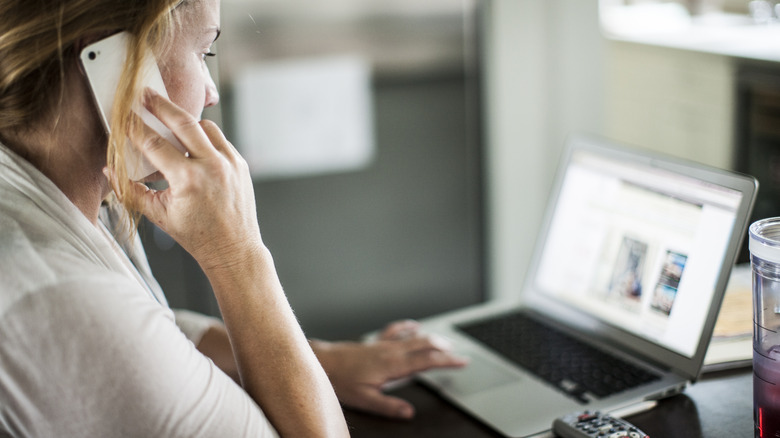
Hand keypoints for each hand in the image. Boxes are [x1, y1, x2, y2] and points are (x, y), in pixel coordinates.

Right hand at [113, 88, 261, 269]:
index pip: (155, 144)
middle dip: (162, 105)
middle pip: (183, 122)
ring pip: (205, 127)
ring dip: (187, 123)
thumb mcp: (159, 215)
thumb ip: (131, 191)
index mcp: (188, 179)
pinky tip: (192, 143)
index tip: (124, 116)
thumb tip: (110, 172)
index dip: (136, 128)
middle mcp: (212, 166)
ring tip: (170, 121)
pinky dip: (204, 138)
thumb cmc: (197, 235)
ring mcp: (230, 163)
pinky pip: (219, 140)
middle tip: (146, 93)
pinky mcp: (240, 164)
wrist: (233, 248)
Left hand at [311, 320, 467, 418]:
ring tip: (445, 343)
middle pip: (426, 345)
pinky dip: (409, 327)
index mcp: (393, 365)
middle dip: (446, 349)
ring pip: (414, 337)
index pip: (428, 361)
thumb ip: (389, 406)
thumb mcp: (365, 399)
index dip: (448, 361)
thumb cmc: (341, 380)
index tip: (462, 362)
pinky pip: (396, 330)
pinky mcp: (376, 342)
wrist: (324, 361)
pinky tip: (414, 325)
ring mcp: (384, 344)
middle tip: (460, 355)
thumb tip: (409, 412)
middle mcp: (391, 351)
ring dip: (432, 339)